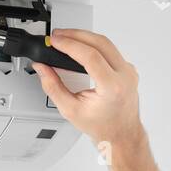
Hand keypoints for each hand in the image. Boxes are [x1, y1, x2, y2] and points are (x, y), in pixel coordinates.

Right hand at [33, 29, 144, 150]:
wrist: (121, 135)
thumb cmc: (101, 127)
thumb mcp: (71, 110)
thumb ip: (53, 87)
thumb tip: (42, 68)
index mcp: (112, 87)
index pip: (90, 56)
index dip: (70, 44)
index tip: (56, 41)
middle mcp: (125, 76)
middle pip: (100, 43)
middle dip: (76, 34)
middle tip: (58, 35)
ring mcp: (129, 71)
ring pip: (107, 43)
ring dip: (85, 37)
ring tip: (67, 38)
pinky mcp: (128, 69)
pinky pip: (111, 50)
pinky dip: (94, 45)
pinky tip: (82, 47)